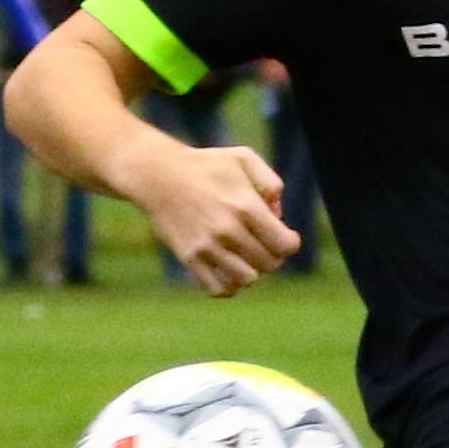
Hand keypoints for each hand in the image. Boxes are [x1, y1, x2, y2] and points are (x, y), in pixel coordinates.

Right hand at [140, 142, 300, 294]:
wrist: (159, 175)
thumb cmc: (206, 166)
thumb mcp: (243, 158)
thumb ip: (271, 182)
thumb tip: (278, 214)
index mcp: (246, 206)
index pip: (284, 244)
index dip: (290, 242)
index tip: (284, 236)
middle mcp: (228, 229)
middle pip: (269, 264)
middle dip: (273, 255)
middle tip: (262, 244)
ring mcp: (207, 247)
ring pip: (247, 280)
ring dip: (252, 271)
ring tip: (245, 257)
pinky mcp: (190, 258)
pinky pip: (217, 289)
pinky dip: (228, 287)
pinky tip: (228, 272)